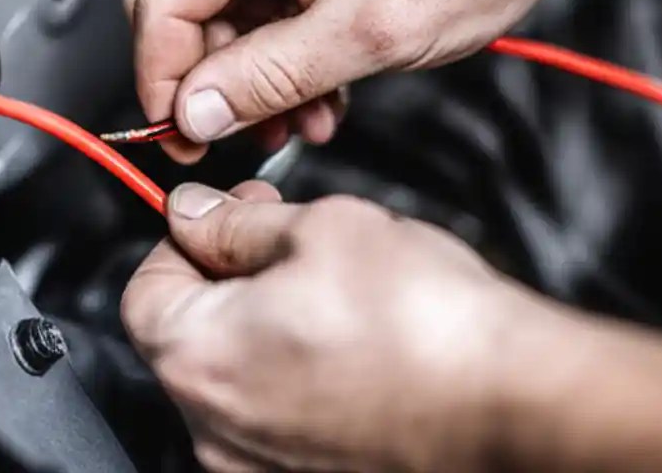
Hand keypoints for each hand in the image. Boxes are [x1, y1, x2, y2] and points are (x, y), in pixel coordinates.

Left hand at [122, 182, 549, 471]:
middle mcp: (214, 428)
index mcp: (197, 356)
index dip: (181, 239)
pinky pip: (274, 417)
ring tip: (329, 292)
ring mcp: (258, 467)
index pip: (141, 286)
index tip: (221, 218)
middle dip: (223, 278)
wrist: (520, 404)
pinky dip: (294, 376)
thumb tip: (192, 213)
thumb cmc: (427, 326)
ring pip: (233, 376)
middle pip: (184, 334)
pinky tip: (348, 345)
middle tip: (279, 241)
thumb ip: (233, 223)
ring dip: (259, 326)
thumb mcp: (319, 228)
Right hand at [125, 0, 581, 161]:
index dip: (162, 75)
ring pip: (224, 17)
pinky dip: (280, 62)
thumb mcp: (367, 30)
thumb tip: (197, 114)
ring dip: (250, 81)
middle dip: (206, 82)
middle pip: (183, 3)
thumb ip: (269, 78)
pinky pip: (263, 12)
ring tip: (294, 125)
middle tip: (220, 138)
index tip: (175, 134)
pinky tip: (316, 99)